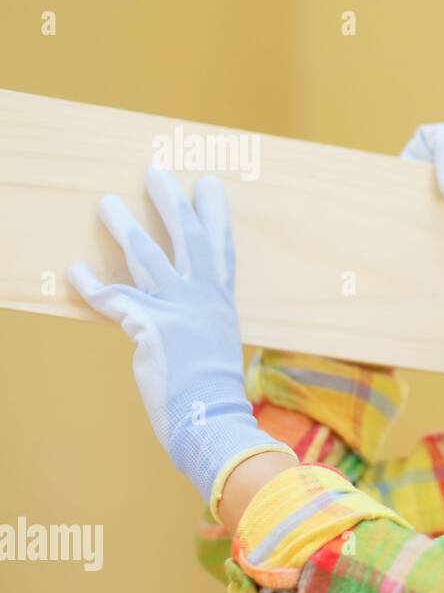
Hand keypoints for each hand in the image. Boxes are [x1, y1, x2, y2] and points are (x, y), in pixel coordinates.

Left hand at [67, 166, 293, 515]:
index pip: (221, 246)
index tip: (209, 182)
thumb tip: (180, 314)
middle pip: (188, 237)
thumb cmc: (213, 392)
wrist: (211, 420)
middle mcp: (203, 298)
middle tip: (155, 172)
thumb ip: (200, 321)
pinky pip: (113, 300)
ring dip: (124, 226)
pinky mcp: (151, 327)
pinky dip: (91, 284)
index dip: (215, 212)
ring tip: (104, 202)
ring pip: (147, 256)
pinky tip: (73, 269)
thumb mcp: (214, 347)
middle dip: (171, 201)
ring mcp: (178, 310)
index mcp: (221, 301)